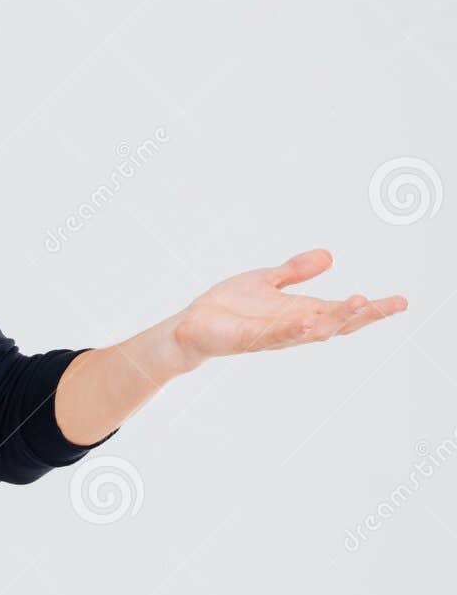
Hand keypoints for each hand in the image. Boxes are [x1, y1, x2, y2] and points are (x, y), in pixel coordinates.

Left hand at [167, 248, 406, 371]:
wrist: (191, 325)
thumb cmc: (230, 306)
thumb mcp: (267, 280)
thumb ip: (295, 271)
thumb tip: (329, 256)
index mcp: (300, 312)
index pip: (341, 312)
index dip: (372, 308)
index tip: (402, 300)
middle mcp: (292, 327)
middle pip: (335, 324)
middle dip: (363, 315)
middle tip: (392, 303)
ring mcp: (271, 335)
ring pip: (310, 330)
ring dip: (334, 318)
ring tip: (359, 303)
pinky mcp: (247, 339)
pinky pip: (273, 335)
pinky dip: (291, 329)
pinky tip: (308, 320)